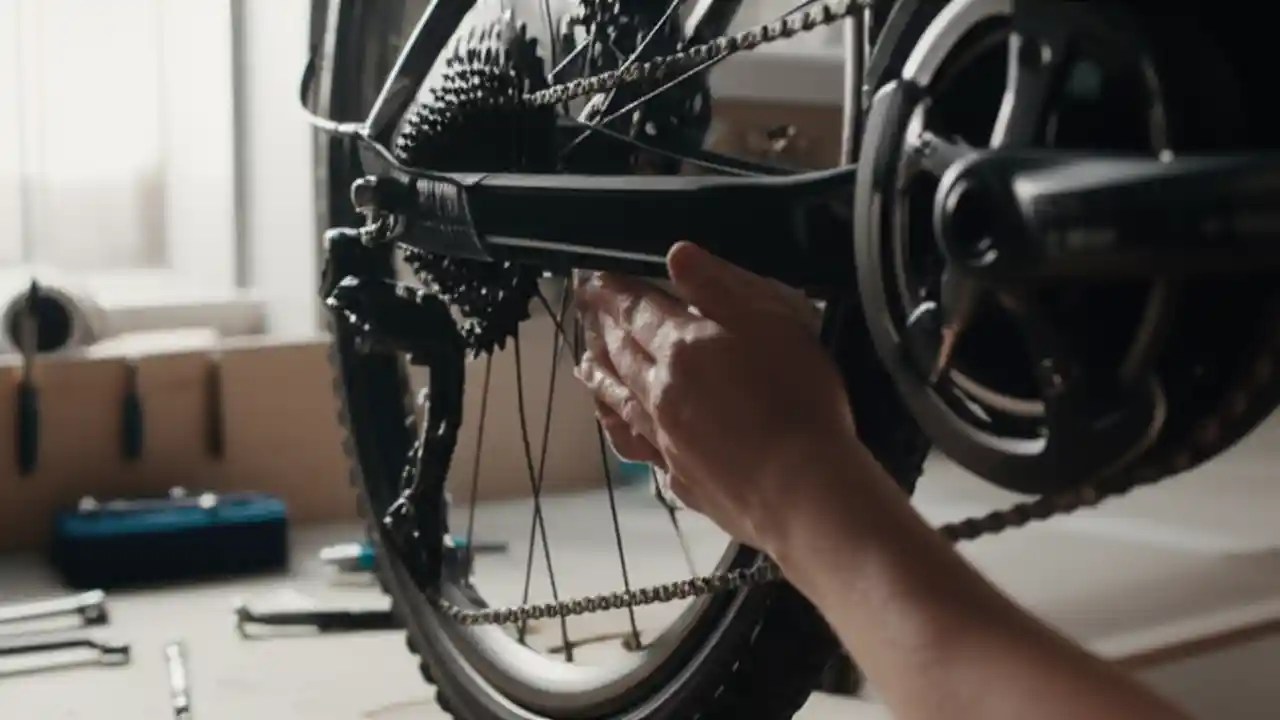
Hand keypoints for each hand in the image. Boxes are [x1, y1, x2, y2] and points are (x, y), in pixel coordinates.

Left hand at [574, 242, 862, 554]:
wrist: (801, 491)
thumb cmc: (797, 400)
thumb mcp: (771, 322)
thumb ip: (720, 286)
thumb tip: (678, 255)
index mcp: (682, 347)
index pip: (636, 310)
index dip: (612, 293)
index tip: (591, 281)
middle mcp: (661, 392)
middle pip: (621, 355)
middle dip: (602, 330)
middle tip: (586, 315)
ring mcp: (666, 439)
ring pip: (620, 401)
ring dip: (600, 379)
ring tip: (584, 366)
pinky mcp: (680, 478)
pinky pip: (635, 446)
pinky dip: (618, 428)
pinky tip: (617, 427)